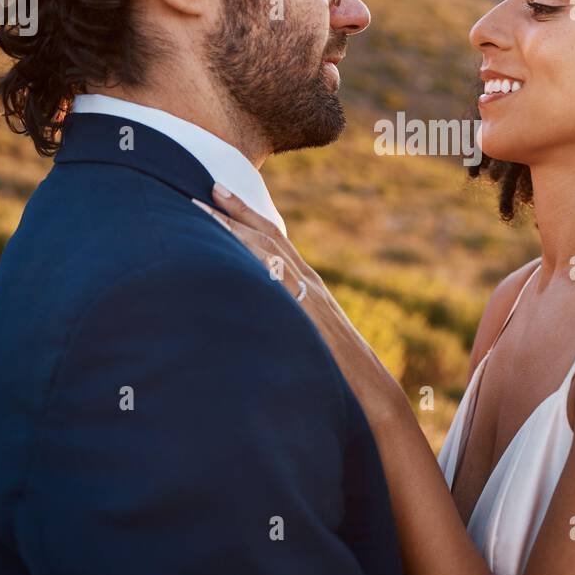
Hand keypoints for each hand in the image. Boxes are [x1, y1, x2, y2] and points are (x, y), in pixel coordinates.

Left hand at [192, 185, 405, 425]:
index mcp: (307, 286)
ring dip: (234, 225)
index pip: (274, 240)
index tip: (222, 196)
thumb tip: (258, 317)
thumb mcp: (307, 336)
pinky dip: (252, 255)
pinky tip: (230, 243)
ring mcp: (308, 293)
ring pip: (269, 248)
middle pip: (270, 234)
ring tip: (205, 206)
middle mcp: (308, 282)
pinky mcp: (305, 309)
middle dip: (238, 210)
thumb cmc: (337, 372)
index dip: (248, 217)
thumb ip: (286, 319)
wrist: (369, 389)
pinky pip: (275, 275)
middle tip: (209, 185)